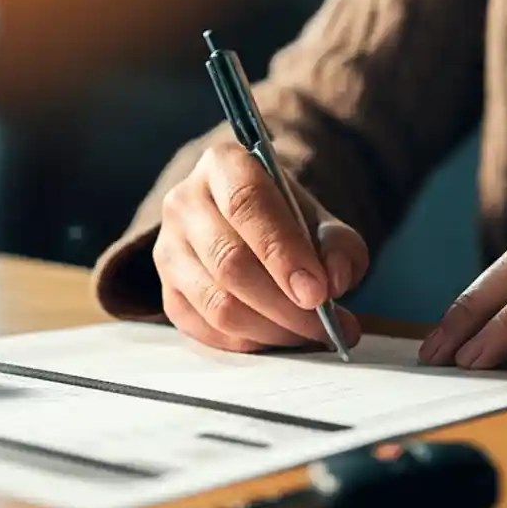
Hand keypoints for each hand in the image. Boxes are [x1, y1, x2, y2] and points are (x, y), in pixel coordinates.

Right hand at [153, 141, 368, 351]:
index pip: (246, 204)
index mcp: (222, 165)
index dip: (283, 252)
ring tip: (307, 334)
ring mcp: (168, 250)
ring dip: (270, 329)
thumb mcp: (318, 217)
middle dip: (283, 304)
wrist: (241, 225)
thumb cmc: (282, 219)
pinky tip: (276, 336)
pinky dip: (248, 342)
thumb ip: (338, 245)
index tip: (317, 293)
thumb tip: (334, 281)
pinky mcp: (168, 291)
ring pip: (217, 304)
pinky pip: (206, 329)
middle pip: (229, 262)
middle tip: (323, 325)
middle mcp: (184, 202)